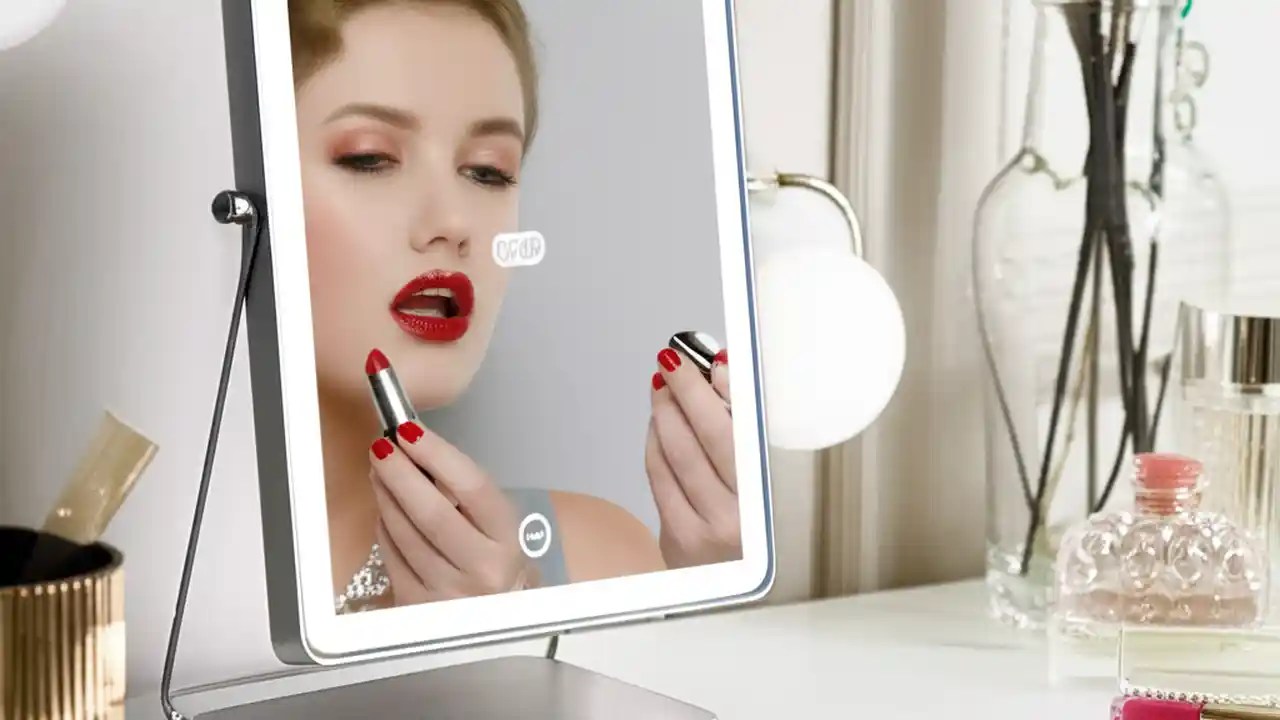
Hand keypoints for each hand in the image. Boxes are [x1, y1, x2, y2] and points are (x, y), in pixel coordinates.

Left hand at [369, 421, 529, 603]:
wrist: (494, 616)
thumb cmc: (492, 558)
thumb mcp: (496, 525)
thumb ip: (463, 492)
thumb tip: (414, 449)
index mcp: (508, 543)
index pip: (472, 488)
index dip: (437, 454)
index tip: (409, 430)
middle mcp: (482, 571)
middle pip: (432, 512)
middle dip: (401, 473)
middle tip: (382, 445)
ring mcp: (447, 593)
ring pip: (405, 533)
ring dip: (385, 495)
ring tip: (379, 470)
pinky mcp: (416, 605)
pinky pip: (391, 554)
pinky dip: (385, 526)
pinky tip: (386, 509)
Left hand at [646, 346, 741, 568]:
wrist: (733, 584)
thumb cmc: (752, 525)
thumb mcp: (762, 475)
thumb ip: (743, 422)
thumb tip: (721, 372)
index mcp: (772, 493)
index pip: (745, 428)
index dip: (722, 390)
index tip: (708, 358)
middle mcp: (744, 516)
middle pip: (706, 437)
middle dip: (685, 392)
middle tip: (672, 364)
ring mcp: (709, 530)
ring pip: (677, 455)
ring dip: (665, 414)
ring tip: (662, 389)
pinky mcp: (679, 540)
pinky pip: (659, 479)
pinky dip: (655, 445)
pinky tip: (658, 427)